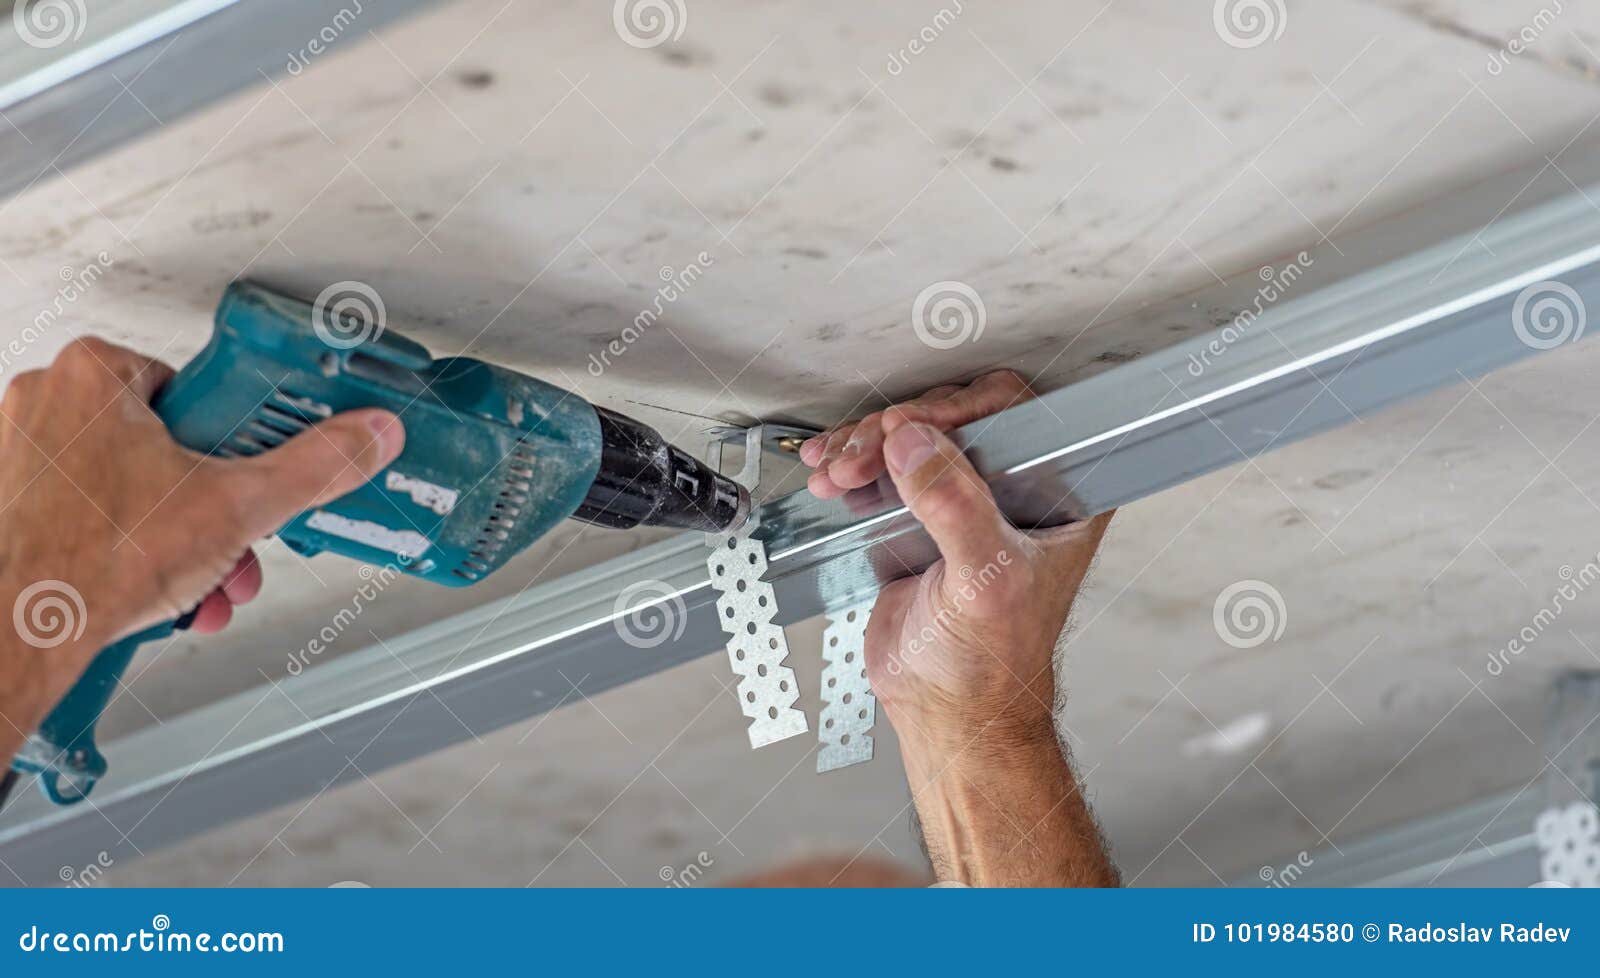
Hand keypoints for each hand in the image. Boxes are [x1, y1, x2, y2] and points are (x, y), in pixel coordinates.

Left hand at [0, 337, 403, 735]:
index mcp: (94, 376)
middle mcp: (47, 407)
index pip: (195, 389)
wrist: (17, 631)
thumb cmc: (90, 560)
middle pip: (168, 449)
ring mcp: (23, 459)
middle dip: (212, 510)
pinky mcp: (15, 509)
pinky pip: (94, 522)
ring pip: (132, 493)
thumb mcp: (239, 505)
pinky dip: (131, 558)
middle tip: (230, 535)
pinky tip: (152, 593)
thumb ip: (315, 466)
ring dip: (179, 543)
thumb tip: (365, 436)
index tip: (253, 466)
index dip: (235, 441)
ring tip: (196, 578)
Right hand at [802, 370, 1117, 885]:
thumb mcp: (985, 580)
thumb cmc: (992, 663)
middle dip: (895, 431)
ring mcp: (963, 501)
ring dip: (865, 447)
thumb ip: (956, 509)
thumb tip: (916, 444)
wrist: (947, 712)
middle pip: (951, 418)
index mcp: (1055, 493)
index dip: (958, 408)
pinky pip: (885, 470)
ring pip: (911, 440)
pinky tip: (828, 474)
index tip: (910, 427)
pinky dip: (852, 466)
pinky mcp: (920, 519)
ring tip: (837, 472)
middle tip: (862, 455)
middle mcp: (1013, 489)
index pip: (1014, 413)